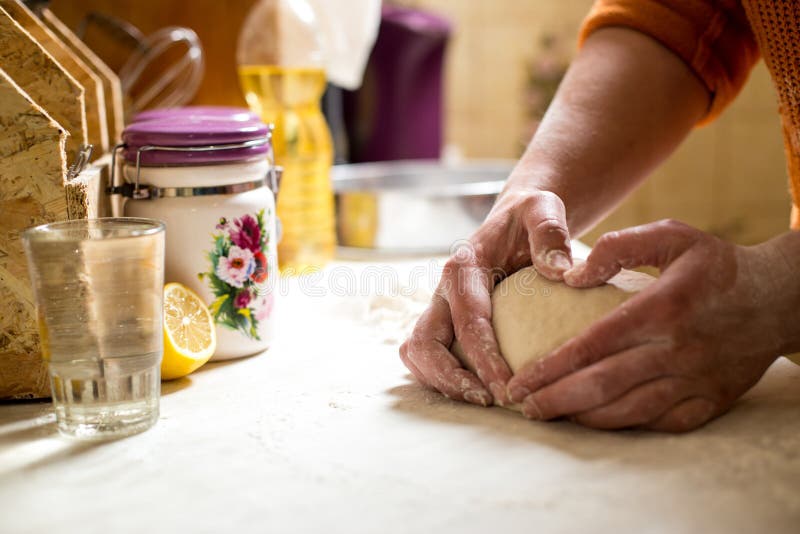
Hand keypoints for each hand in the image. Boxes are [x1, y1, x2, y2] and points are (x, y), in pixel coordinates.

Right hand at [399, 188, 573, 405]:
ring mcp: (438, 308)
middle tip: (490, 402)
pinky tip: (479, 391)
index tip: (508, 388)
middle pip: (424, 343)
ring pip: (417, 353)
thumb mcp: (544, 209)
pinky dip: (443, 378)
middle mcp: (442, 289)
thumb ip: (551, 233)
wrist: (514, 217)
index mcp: (462, 266)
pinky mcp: (443, 322)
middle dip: (450, 378)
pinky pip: (428, 356)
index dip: (484, 358)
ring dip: (441, 382)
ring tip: (483, 401)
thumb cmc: (531, 217)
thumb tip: (562, 272)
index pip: (467, 320)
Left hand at [507, 219, 799, 431]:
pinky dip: (625, 425)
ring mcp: (696, 379)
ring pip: (629, 410)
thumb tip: (570, 275)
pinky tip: (596, 422)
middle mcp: (677, 349)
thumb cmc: (715, 265)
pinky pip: (662, 423)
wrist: (780, 297)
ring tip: (549, 415)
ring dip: (583, 418)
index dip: (549, 367)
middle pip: (603, 385)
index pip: (591, 344)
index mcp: (661, 308)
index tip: (518, 380)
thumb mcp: (672, 235)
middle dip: (555, 400)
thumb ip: (618, 247)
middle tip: (522, 406)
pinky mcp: (711, 400)